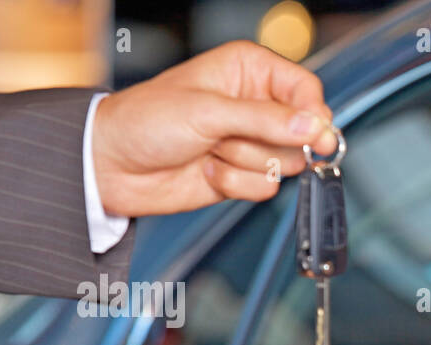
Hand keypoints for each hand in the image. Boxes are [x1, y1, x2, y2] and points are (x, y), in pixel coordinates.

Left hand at [91, 40, 338, 217]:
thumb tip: (315, 126)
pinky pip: (267, 187)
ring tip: (210, 148)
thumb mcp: (208, 111)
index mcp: (250, 70)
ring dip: (245, 162)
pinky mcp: (245, 173)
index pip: (306, 89)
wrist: (115, 164)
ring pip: (287, 163)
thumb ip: (266, 119)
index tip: (313, 134)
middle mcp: (256, 104)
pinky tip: (207, 168)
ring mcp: (251, 141)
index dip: (313, 114)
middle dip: (265, 140)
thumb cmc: (147, 121)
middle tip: (229, 135)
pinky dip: (235, 183)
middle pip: (303, 132)